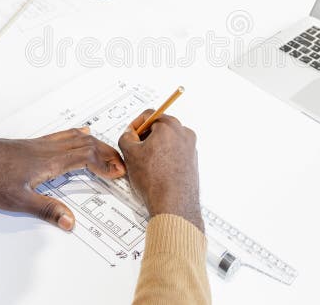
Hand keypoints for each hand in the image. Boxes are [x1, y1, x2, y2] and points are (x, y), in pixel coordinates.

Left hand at [0, 128, 125, 229]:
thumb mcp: (18, 200)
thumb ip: (47, 210)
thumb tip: (70, 221)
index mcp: (49, 161)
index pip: (86, 157)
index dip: (105, 164)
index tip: (119, 173)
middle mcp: (47, 148)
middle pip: (86, 144)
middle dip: (107, 153)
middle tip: (121, 164)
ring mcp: (39, 144)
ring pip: (76, 137)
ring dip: (96, 144)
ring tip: (108, 151)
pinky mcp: (31, 144)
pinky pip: (63, 135)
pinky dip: (78, 135)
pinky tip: (79, 133)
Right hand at [118, 110, 202, 231]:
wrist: (173, 204)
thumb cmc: (156, 180)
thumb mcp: (130, 154)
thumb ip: (126, 137)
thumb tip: (129, 134)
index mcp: (170, 126)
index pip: (149, 115)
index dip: (135, 124)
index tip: (130, 135)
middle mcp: (184, 134)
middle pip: (160, 127)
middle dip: (146, 136)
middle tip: (135, 149)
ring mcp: (190, 148)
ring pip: (168, 141)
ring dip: (155, 147)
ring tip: (146, 164)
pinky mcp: (192, 161)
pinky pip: (175, 153)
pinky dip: (165, 157)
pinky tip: (156, 171)